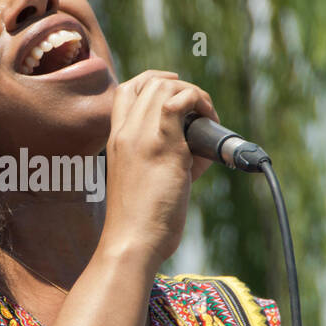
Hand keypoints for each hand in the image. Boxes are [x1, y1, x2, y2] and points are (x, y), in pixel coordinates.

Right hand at [99, 71, 218, 270]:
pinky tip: (209, 120)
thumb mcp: (145, 180)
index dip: (153, 82)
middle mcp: (124, 133)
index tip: (176, 94)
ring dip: (193, 93)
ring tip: (207, 116)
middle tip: (200, 109)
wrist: (131, 242)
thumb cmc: (140, 221)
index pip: (126, 90)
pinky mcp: (162, 148)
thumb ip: (166, 158)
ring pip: (163, 87)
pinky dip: (198, 102)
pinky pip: (178, 104)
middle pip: (148, 83)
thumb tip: (200, 148)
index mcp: (115, 140)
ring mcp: (140, 138)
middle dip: (181, 86)